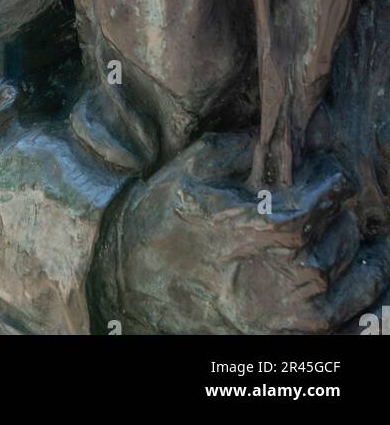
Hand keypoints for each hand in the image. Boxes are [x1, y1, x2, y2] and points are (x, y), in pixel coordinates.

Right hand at [91, 131, 389, 335]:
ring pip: (349, 289)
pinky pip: (342, 324)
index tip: (333, 171)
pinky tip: (349, 282)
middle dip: (339, 218)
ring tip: (348, 240)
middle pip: (335, 244)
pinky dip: (357, 303)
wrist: (126, 285)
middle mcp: (269, 278)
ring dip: (356, 259)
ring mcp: (278, 318)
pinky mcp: (279, 341)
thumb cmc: (157, 222)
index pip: (314, 207)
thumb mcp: (187, 170)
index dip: (330, 185)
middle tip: (332, 203)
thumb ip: (236, 149)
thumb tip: (277, 142)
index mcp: (247, 230)